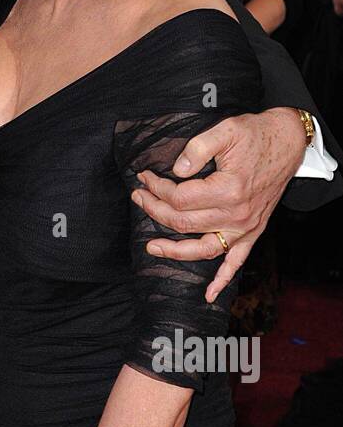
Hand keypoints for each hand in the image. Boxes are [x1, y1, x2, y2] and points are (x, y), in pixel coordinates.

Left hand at [131, 108, 305, 301]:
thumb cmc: (256, 135)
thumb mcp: (225, 131)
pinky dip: (222, 279)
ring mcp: (246, 227)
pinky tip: (209, 295)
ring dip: (175, 251)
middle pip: (184, 222)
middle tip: (139, 197)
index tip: (144, 178)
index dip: (157, 188)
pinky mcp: (253, 231)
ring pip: (204, 249)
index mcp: (228, 189)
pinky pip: (236, 261)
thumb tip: (177, 170)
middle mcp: (237, 214)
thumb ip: (198, 148)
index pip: (179, 198)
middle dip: (155, 210)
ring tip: (152, 246)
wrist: (287, 142)